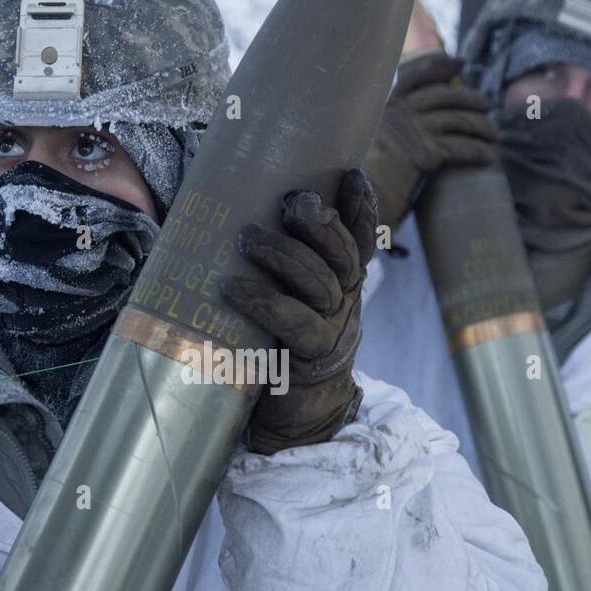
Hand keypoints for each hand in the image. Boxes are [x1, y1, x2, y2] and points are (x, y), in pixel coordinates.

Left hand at [221, 168, 375, 455]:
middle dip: (320, 223)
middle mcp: (344, 301)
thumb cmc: (278, 347)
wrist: (295, 417)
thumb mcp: (287, 298)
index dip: (360, 207)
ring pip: (318, 283)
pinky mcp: (311, 357)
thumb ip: (276, 265)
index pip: (361, 238)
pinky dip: (263, 301)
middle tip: (293, 201)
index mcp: (342, 283)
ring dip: (283, 255)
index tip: (350, 173)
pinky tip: (233, 287)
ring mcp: (332, 329)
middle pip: (342, 254)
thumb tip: (230, 213)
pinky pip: (292, 323)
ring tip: (246, 238)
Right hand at [362, 49, 498, 231]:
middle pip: (444, 96)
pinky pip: (460, 147)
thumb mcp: (371, 144)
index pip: (416, 77)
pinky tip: (489, 156)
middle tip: (486, 104)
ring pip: (457, 120)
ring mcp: (413, 132)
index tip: (460, 65)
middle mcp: (399, 114)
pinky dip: (478, 150)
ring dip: (480, 126)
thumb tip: (409, 130)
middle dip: (469, 98)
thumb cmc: (363, 181)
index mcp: (384, 108)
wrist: (355, 203)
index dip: (441, 68)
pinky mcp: (426, 154)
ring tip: (493, 134)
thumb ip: (390, 131)